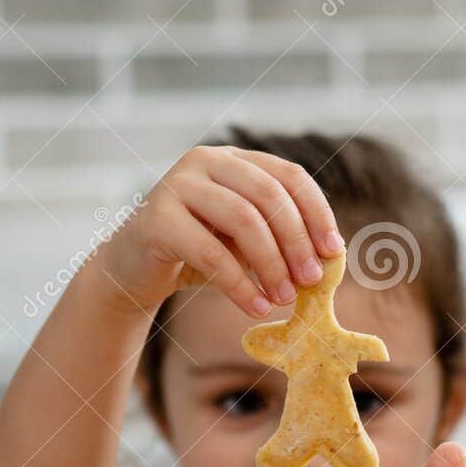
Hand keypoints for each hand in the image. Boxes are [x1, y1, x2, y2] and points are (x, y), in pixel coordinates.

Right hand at [94, 145, 343, 319]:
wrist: (133, 269)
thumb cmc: (196, 254)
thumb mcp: (243, 242)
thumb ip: (278, 239)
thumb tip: (329, 256)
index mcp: (234, 159)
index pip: (288, 175)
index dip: (317, 212)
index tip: (333, 251)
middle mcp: (206, 161)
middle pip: (268, 195)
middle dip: (296, 241)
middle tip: (312, 281)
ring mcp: (177, 184)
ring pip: (243, 219)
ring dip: (271, 264)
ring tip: (285, 298)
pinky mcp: (156, 218)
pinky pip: (210, 252)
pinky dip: (239, 284)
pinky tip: (255, 307)